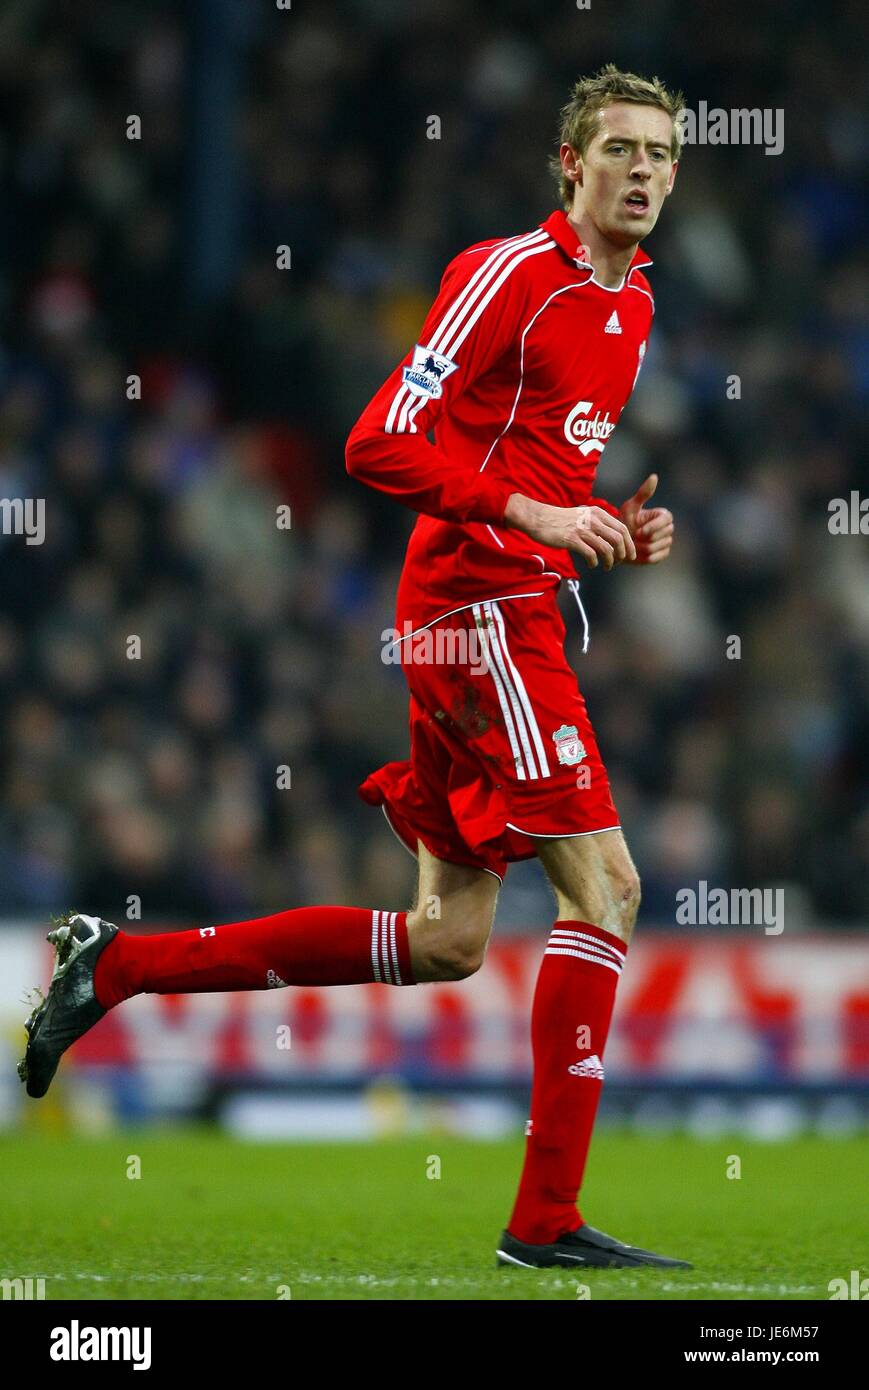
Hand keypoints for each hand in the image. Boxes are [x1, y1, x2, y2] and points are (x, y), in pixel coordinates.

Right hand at [504, 493, 635, 569]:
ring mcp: (582, 529)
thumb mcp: (583, 515)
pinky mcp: (572, 539)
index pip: (622, 528)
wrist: (538, 518)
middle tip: (620, 562)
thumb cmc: (559, 520)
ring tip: (607, 566)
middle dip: (623, 554)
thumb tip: (611, 538)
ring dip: (610, 561)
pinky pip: (591, 554)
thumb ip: (597, 523)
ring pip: (607, 548)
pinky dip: (594, 562)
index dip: (629, 544)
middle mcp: (593, 519)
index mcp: (597, 513)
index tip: (630, 555)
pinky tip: (592, 564)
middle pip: (618, 539)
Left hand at [618, 473, 674, 564]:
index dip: (653, 528)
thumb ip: (643, 493)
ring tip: (634, 542)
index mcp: (664, 515)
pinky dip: (644, 557)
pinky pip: (656, 558)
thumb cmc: (625, 520)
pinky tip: (637, 552)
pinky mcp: (662, 554)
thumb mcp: (631, 507)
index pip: (666, 521)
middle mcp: (668, 528)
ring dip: (642, 547)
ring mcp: (666, 542)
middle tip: (634, 536)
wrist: (618, 540)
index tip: (639, 531)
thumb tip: (654, 476)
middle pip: (663, 536)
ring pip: (658, 548)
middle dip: (646, 538)